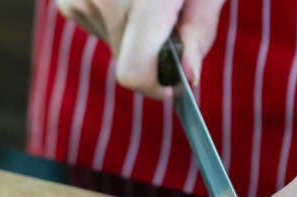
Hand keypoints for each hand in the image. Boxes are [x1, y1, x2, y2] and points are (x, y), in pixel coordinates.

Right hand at [56, 0, 224, 97]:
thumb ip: (199, 32)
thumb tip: (189, 77)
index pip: (134, 72)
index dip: (156, 84)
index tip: (174, 80)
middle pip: (127, 60)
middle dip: (153, 50)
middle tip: (170, 12)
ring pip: (113, 44)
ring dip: (134, 31)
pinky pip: (96, 25)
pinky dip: (116, 16)